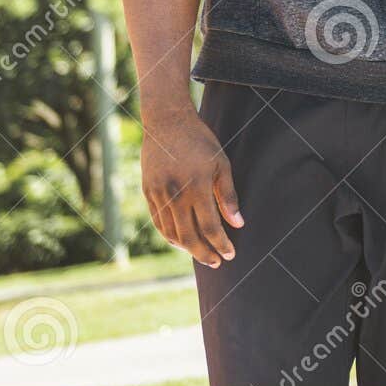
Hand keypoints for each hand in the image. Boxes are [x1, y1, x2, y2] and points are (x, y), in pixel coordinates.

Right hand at [140, 102, 243, 267]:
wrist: (167, 122)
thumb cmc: (200, 141)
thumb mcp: (221, 164)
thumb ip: (228, 196)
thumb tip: (238, 224)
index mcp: (197, 186)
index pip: (210, 227)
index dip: (221, 244)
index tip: (230, 254)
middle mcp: (175, 194)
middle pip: (189, 237)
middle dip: (205, 253)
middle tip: (216, 262)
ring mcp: (159, 194)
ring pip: (172, 233)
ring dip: (188, 248)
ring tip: (202, 253)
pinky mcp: (148, 192)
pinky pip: (158, 222)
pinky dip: (171, 236)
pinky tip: (182, 240)